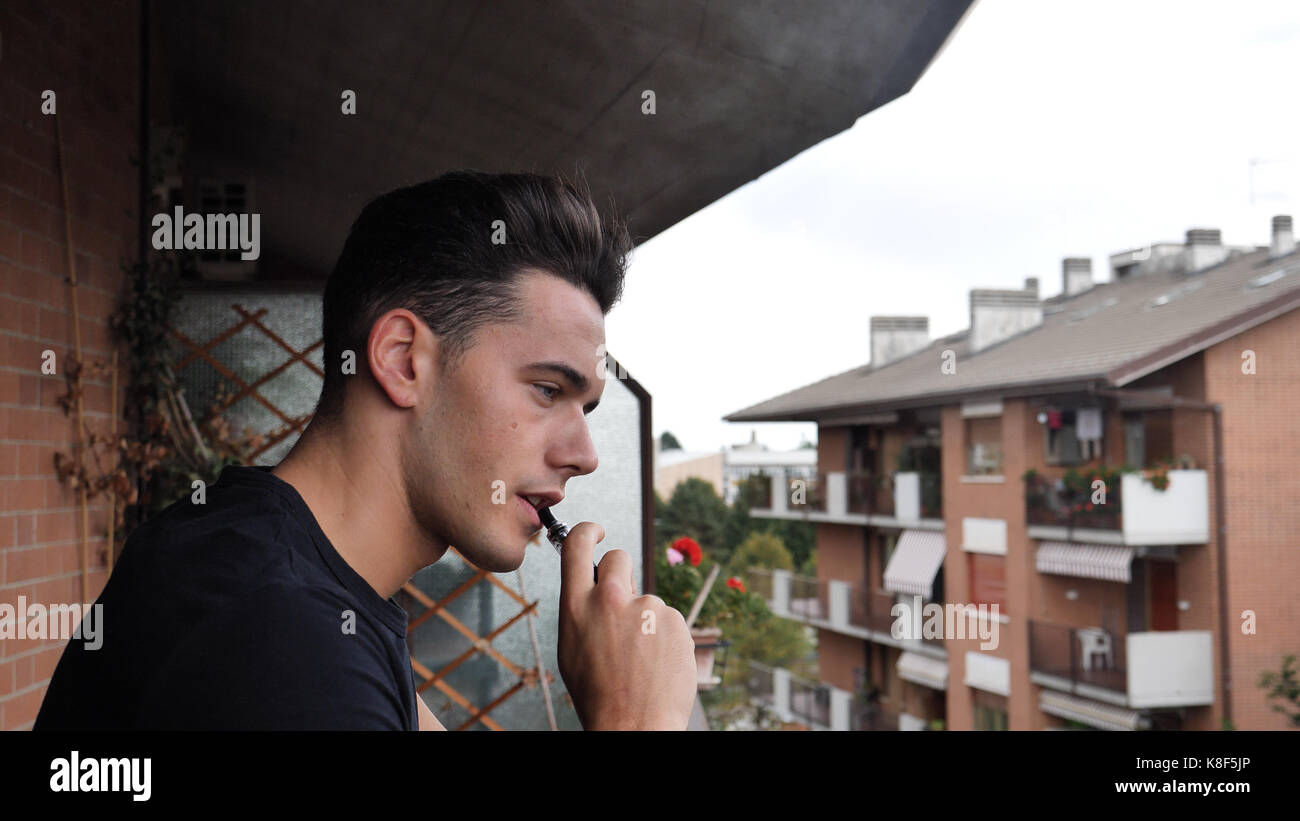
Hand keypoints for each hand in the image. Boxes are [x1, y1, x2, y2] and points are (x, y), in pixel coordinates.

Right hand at [556, 522, 696, 729]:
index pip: (578, 545)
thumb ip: (582, 610)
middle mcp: (611, 599)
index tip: (597, 532)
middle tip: (623, 608)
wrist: (634, 726)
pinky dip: (665, 638)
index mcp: (577, 606)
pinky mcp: (675, 621)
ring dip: (646, 620)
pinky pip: (668, 620)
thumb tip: (596, 587)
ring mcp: (647, 608)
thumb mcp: (571, 648)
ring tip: (640, 660)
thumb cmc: (599, 695)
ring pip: (647, 600)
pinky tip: (657, 664)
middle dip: (623, 575)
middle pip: (620, 558)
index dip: (588, 531)